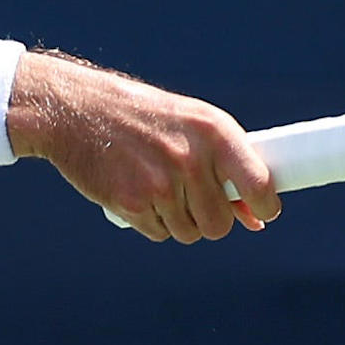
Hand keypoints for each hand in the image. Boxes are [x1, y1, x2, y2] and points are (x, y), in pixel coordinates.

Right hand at [10, 52, 276, 241]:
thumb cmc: (145, 118)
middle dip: (209, 220)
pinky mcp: (131, 202)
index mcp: (215, 133)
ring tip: (159, 190)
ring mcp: (161, 184)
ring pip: (189, 233)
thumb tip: (257, 218)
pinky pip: (158, 234)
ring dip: (177, 222)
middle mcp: (191, 159)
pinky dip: (151, 222)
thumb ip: (226, 166)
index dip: (265, 206)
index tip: (262, 212)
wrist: (79, 110)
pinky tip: (137, 193)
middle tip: (192, 200)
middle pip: (220, 223)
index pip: (259, 184)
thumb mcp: (193, 126)